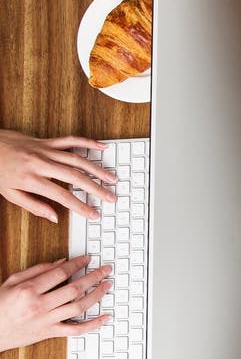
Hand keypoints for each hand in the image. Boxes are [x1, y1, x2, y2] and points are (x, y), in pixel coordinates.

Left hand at [0, 130, 116, 221]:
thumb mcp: (10, 194)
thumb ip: (34, 206)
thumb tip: (54, 217)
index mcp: (31, 179)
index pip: (63, 196)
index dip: (81, 206)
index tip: (94, 214)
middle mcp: (41, 163)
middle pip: (76, 177)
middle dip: (96, 189)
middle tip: (111, 197)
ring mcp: (45, 150)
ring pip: (77, 159)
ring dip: (97, 169)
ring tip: (112, 178)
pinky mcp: (46, 141)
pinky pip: (70, 140)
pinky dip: (87, 142)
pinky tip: (101, 147)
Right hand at [0, 256, 111, 351]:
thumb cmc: (0, 305)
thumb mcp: (13, 281)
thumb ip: (38, 270)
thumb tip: (62, 262)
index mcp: (29, 290)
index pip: (60, 273)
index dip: (77, 264)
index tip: (88, 259)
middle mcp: (39, 305)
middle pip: (74, 289)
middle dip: (93, 277)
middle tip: (105, 270)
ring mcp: (46, 320)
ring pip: (78, 307)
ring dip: (96, 296)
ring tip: (107, 285)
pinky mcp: (50, 333)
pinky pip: (75, 330)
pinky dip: (93, 325)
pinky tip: (105, 318)